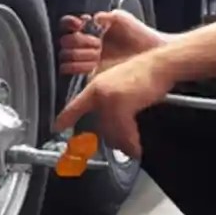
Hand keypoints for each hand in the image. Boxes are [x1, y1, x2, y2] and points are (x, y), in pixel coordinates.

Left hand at [53, 53, 174, 158]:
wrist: (160, 65)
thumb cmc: (144, 74)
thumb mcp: (118, 83)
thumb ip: (108, 99)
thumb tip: (109, 120)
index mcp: (94, 87)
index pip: (74, 106)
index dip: (64, 119)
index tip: (56, 128)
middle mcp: (98, 93)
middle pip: (97, 125)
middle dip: (109, 139)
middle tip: (118, 148)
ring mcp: (108, 99)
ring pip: (110, 130)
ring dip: (121, 143)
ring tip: (130, 149)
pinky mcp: (122, 105)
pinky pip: (123, 131)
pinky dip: (131, 142)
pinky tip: (135, 148)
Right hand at [58, 10, 166, 75]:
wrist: (152, 54)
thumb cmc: (140, 35)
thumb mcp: (123, 19)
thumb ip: (107, 16)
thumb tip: (93, 17)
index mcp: (91, 29)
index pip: (68, 25)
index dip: (69, 24)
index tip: (78, 25)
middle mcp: (85, 44)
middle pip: (65, 41)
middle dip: (79, 42)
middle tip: (96, 44)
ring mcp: (86, 58)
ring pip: (66, 56)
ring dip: (79, 55)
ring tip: (96, 55)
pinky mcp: (89, 73)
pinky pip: (70, 70)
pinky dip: (77, 67)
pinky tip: (92, 65)